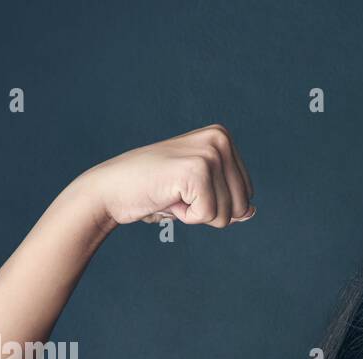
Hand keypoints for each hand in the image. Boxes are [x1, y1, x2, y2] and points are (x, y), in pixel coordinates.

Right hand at [73, 123, 254, 226]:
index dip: (215, 203)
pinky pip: (209, 216)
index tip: (186, 188)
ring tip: (172, 194)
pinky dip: (187, 217)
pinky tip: (168, 198)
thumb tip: (252, 211)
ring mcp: (210, 152)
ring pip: (228, 214)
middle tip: (177, 193)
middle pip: (242, 205)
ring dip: (197, 214)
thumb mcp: (199, 194)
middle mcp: (220, 139)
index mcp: (222, 137)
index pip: (247, 194)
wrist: (111, 190)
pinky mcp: (197, 170)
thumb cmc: (154, 192)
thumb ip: (228, 201)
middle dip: (210, 211)